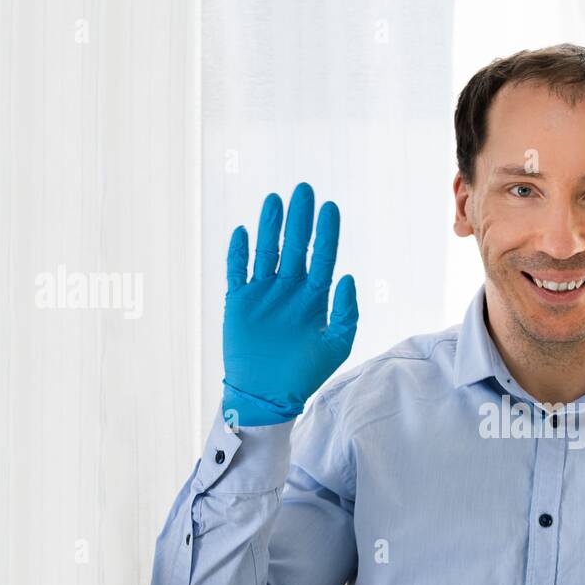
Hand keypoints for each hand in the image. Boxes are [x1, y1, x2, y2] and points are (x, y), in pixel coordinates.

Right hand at [221, 182, 357, 426]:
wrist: (268, 394)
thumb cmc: (305, 372)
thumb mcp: (336, 345)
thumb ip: (346, 312)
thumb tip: (347, 277)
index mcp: (315, 297)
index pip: (322, 256)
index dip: (326, 232)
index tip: (330, 208)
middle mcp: (289, 289)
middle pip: (295, 245)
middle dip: (300, 219)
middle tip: (304, 190)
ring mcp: (263, 293)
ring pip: (267, 251)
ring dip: (270, 226)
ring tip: (275, 200)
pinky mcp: (238, 301)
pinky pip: (237, 271)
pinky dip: (239, 252)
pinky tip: (243, 232)